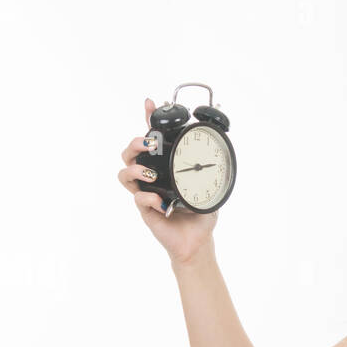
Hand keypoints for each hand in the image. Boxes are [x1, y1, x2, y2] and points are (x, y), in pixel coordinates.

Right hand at [118, 98, 217, 266]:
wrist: (198, 242)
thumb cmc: (201, 215)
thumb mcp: (210, 189)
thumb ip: (212, 174)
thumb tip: (221, 159)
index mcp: (166, 168)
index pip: (153, 140)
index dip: (148, 119)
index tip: (150, 103)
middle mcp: (152, 178)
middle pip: (130, 153)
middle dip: (135, 144)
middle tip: (149, 144)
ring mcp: (146, 193)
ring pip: (125, 173)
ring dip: (135, 169)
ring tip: (150, 175)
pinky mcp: (145, 211)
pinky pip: (139, 199)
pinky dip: (149, 198)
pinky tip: (162, 203)